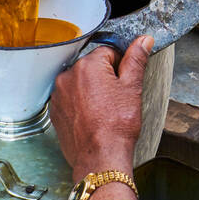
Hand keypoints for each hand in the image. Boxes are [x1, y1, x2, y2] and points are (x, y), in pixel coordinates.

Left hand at [50, 35, 153, 179]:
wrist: (101, 158)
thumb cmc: (117, 126)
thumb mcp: (132, 88)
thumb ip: (136, 59)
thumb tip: (143, 41)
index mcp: (87, 66)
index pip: (108, 52)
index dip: (120, 67)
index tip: (124, 84)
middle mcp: (67, 76)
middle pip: (92, 67)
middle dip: (105, 78)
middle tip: (116, 99)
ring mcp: (58, 95)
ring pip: (80, 83)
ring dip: (91, 91)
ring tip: (104, 111)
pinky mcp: (55, 112)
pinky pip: (70, 99)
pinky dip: (80, 105)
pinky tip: (93, 118)